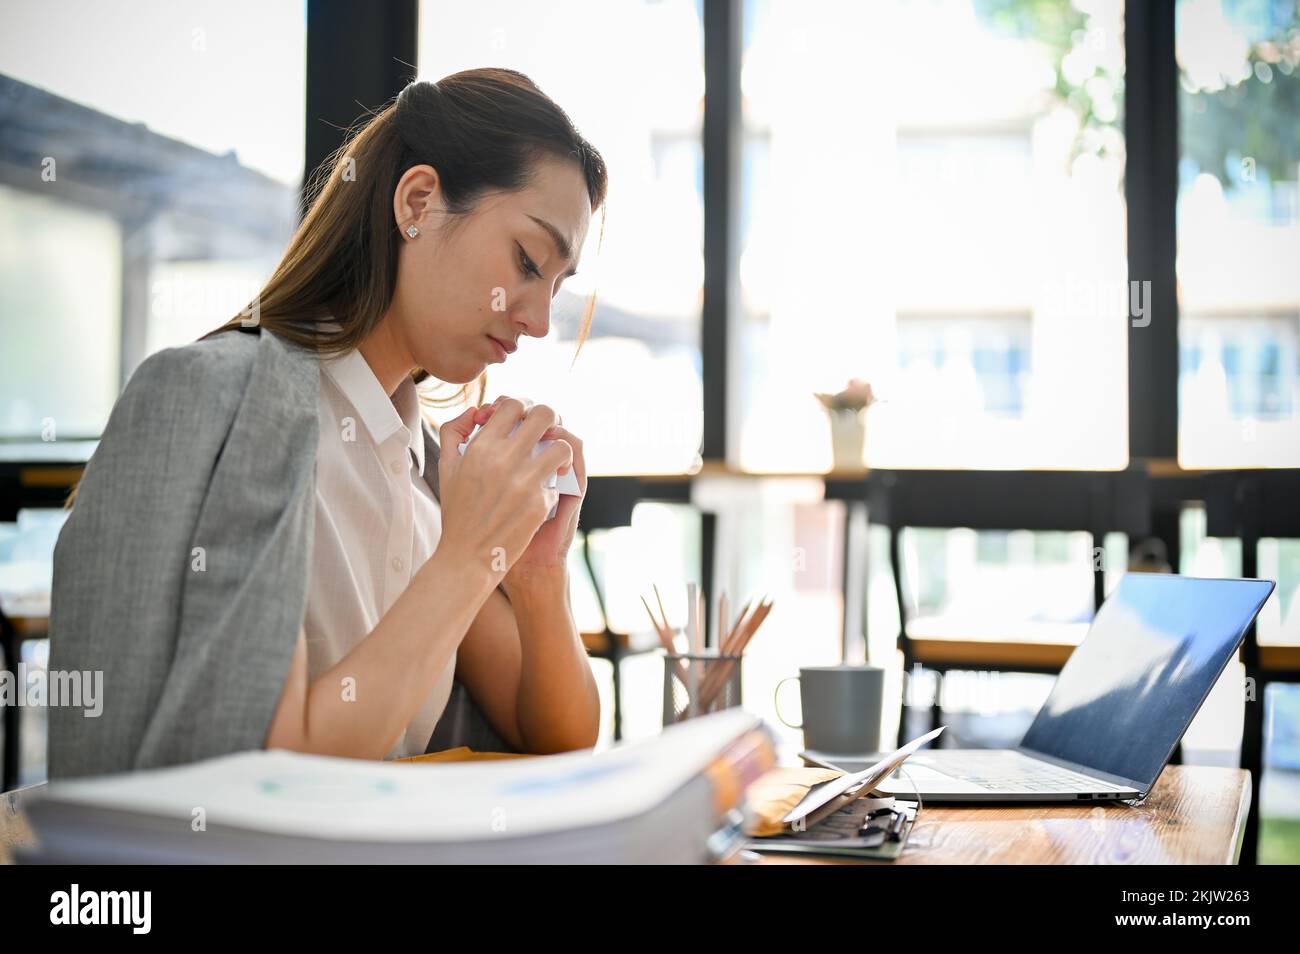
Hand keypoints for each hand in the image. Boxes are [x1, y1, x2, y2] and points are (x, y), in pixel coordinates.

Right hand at [434, 397, 572, 583]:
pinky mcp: (539, 505)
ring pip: (562, 446)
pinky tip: (539, 498)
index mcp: (480, 447)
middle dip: (550, 420)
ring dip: (561, 452)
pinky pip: (556, 483)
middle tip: (549, 434)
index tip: (525, 421)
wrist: (466, 557)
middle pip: (544, 415)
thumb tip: (476, 411)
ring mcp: (524, 482)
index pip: (514, 404)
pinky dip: (550, 488)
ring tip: (555, 463)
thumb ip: (454, 431)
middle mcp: (503, 460)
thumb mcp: (447, 467)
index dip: (524, 407)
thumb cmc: (457, 511)